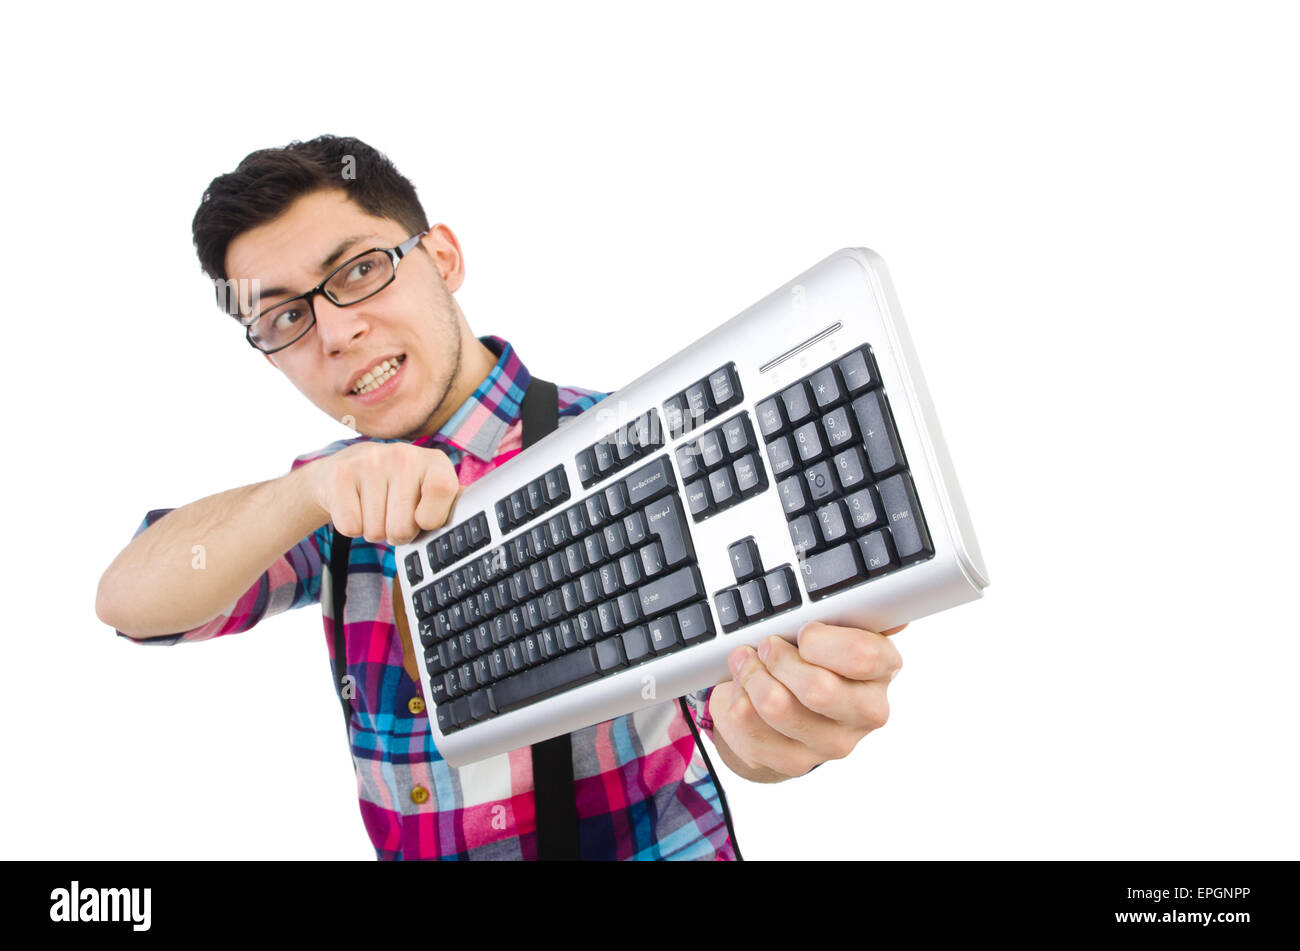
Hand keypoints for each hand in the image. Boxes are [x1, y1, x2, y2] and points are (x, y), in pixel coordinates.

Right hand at [303, 442, 460, 544]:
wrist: (346, 471)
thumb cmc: (398, 489)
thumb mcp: (429, 491)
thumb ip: (453, 504)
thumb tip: (478, 516)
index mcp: (435, 461)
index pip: (443, 492)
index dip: (430, 519)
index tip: (422, 516)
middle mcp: (404, 454)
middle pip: (403, 528)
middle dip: (397, 532)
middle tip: (393, 514)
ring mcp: (370, 461)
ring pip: (375, 531)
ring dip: (374, 529)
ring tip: (375, 507)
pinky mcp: (340, 473)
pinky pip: (349, 527)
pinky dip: (352, 527)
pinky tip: (356, 505)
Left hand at [708, 620, 905, 780]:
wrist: (791, 704)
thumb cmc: (815, 657)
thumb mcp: (835, 627)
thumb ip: (855, 612)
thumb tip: (885, 607)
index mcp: (884, 669)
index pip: (861, 656)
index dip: (819, 640)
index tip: (803, 631)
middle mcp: (867, 713)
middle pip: (817, 689)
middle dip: (778, 657)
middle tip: (766, 645)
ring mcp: (831, 744)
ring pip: (775, 705)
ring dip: (751, 675)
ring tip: (749, 664)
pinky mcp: (793, 762)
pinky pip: (748, 723)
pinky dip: (736, 698)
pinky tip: (745, 690)